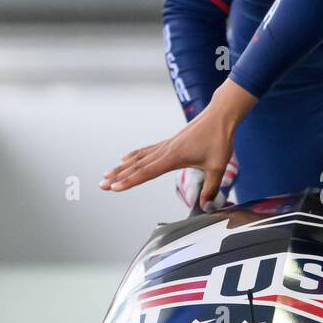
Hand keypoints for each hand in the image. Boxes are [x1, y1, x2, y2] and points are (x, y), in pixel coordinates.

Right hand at [101, 79, 256, 208]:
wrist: (220, 116)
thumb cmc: (219, 139)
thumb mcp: (218, 167)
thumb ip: (211, 189)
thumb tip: (206, 206)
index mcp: (173, 157)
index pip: (146, 172)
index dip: (129, 181)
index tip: (115, 188)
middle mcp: (165, 150)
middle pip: (136, 166)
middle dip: (118, 177)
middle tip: (102, 185)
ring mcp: (166, 145)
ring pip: (138, 158)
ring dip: (122, 167)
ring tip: (106, 174)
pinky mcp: (169, 142)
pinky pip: (146, 150)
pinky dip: (133, 156)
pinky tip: (125, 158)